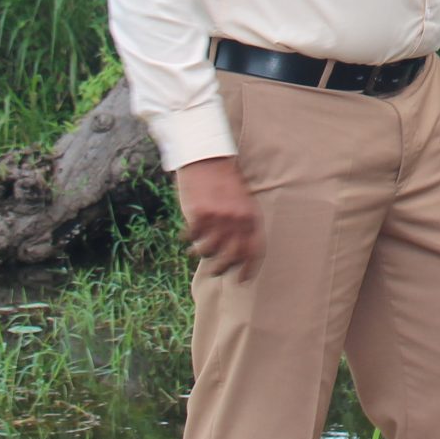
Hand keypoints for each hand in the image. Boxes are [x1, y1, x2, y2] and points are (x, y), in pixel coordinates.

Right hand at [176, 156, 261, 279]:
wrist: (207, 157)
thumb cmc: (225, 180)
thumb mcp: (242, 200)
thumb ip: (242, 223)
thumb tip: (236, 251)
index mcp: (251, 215)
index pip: (255, 250)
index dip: (249, 269)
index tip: (242, 280)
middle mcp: (237, 219)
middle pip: (232, 256)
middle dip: (222, 268)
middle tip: (215, 271)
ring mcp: (218, 218)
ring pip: (209, 250)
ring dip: (201, 254)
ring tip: (194, 252)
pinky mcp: (199, 214)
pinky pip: (193, 237)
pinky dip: (188, 240)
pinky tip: (184, 238)